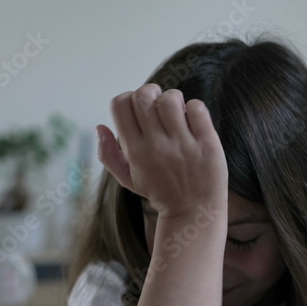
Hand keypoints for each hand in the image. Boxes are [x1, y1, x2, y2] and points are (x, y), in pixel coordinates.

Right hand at [97, 83, 227, 218]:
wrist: (194, 213)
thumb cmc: (160, 192)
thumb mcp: (128, 179)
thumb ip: (108, 154)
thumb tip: (99, 126)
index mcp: (135, 151)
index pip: (120, 104)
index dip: (128, 98)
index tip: (139, 109)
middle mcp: (156, 146)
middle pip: (143, 95)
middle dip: (150, 92)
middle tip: (158, 105)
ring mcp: (183, 145)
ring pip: (171, 99)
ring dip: (173, 98)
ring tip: (177, 112)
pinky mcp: (207, 144)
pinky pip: (197, 109)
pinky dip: (194, 108)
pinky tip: (193, 120)